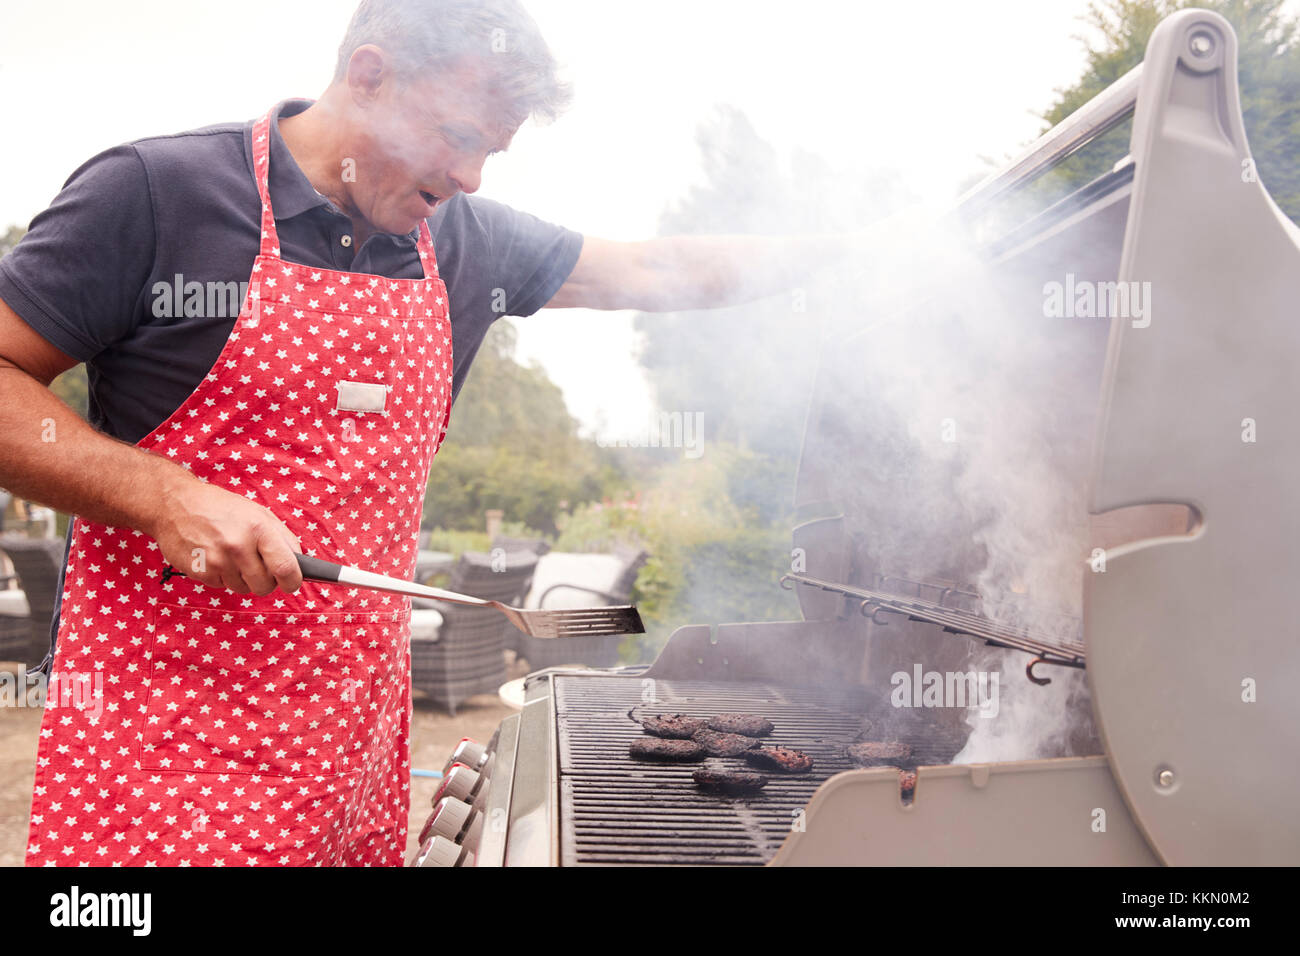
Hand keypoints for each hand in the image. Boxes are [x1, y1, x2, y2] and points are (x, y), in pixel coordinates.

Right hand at [145, 476, 303, 595]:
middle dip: (266, 582)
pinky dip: (222, 577)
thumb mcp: (258, 513)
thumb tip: (299, 563)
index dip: (293, 581)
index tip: (292, 583)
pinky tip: (215, 557)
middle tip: (260, 569)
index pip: (285, 567)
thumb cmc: (221, 507)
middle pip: (264, 586)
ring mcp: (217, 561)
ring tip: (232, 556)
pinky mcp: (199, 571)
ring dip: (242, 579)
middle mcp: (238, 546)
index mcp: (258, 528)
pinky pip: (222, 586)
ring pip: (243, 588)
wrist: (175, 504)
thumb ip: (282, 537)